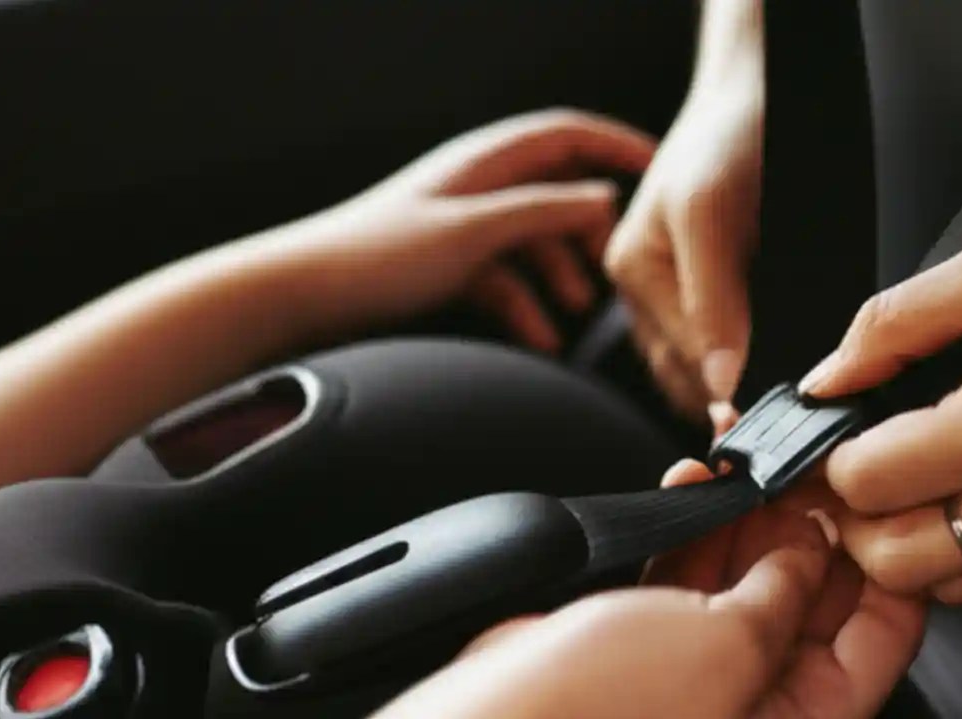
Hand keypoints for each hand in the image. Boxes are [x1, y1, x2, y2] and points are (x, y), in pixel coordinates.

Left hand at [272, 109, 655, 351]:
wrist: (302, 296)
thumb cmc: (375, 256)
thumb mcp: (473, 232)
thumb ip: (542, 212)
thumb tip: (602, 198)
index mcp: (484, 162)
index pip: (566, 137)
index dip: (616, 147)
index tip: (659, 171)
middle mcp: (477, 188)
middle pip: (555, 197)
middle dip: (590, 232)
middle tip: (620, 268)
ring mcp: (462, 228)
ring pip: (532, 245)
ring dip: (559, 278)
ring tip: (580, 315)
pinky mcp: (447, 267)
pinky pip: (503, 281)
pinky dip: (525, 308)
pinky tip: (541, 339)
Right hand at [374, 461, 923, 718]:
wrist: (501, 714)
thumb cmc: (608, 713)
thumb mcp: (728, 643)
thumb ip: (784, 589)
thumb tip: (814, 541)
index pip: (881, 634)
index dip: (882, 558)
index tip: (871, 497)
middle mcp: (759, 698)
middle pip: (815, 596)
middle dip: (809, 523)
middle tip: (806, 463)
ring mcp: (701, 664)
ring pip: (748, 575)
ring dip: (749, 514)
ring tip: (748, 461)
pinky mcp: (648, 635)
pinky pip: (691, 572)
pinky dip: (696, 526)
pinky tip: (696, 486)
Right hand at [604, 7, 763, 422]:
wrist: (754, 91)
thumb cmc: (726, 138)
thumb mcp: (710, 215)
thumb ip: (712, 300)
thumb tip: (723, 381)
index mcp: (633, 274)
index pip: (683, 363)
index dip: (728, 397)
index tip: (771, 423)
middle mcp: (645, 289)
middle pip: (688, 374)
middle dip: (728, 398)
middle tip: (783, 420)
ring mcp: (672, 290)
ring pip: (702, 367)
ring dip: (737, 386)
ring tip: (783, 397)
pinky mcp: (705, 285)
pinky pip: (720, 344)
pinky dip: (744, 361)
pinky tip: (774, 363)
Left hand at [801, 225, 961, 601]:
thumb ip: (895, 323)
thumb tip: (826, 380)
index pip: (870, 484)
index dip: (832, 456)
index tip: (834, 431)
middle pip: (896, 560)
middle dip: (855, 516)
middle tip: (854, 466)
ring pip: (947, 585)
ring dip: (904, 542)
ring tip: (905, 481)